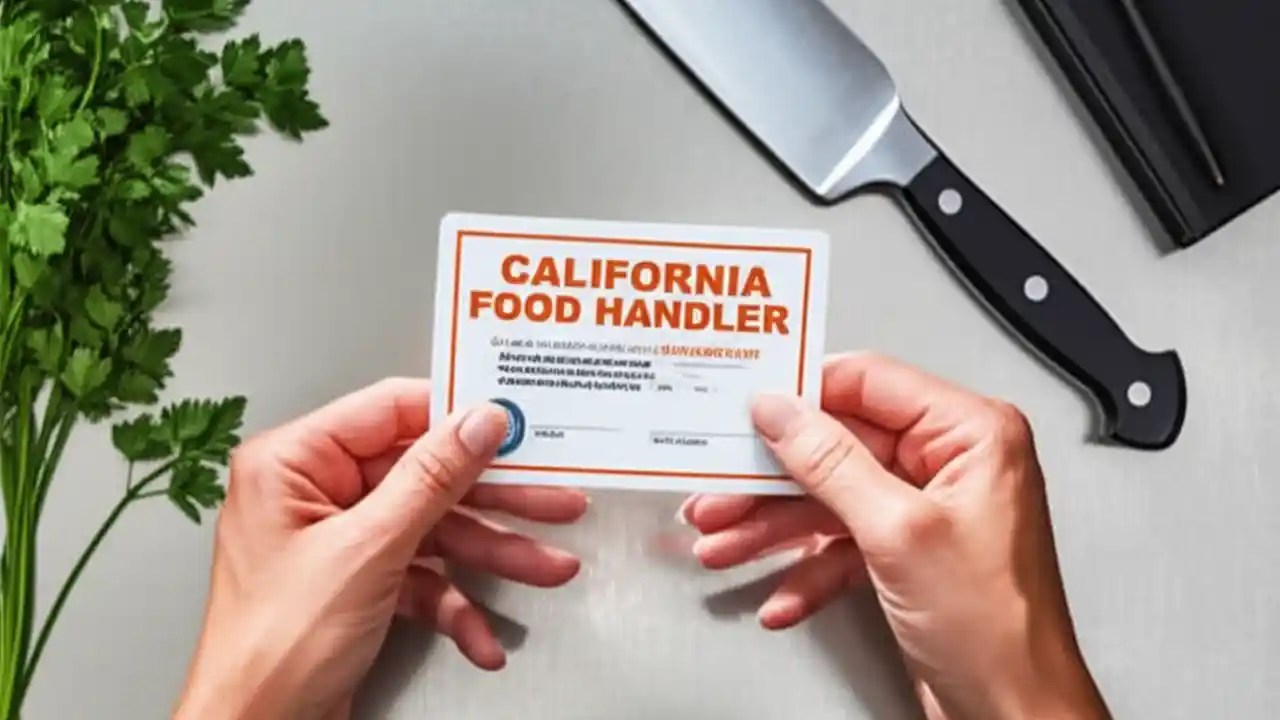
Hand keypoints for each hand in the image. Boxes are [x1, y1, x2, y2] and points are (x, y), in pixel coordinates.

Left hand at [175, 379, 587, 719]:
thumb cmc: (270, 650)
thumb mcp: (367, 551)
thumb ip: (430, 479)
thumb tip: (476, 423)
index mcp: (293, 463)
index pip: (390, 412)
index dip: (457, 416)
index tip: (515, 422)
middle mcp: (312, 494)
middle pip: (425, 476)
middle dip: (494, 499)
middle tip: (552, 497)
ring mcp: (338, 541)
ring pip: (434, 531)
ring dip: (491, 556)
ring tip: (546, 566)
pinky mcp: (359, 585)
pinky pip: (422, 577)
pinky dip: (456, 606)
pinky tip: (483, 636)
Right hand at [681, 354, 1107, 719]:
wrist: (1015, 718)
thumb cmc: (998, 631)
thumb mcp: (898, 532)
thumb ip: (831, 463)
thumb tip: (783, 412)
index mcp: (971, 434)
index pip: (870, 383)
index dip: (803, 394)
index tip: (748, 407)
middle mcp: (952, 464)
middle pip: (839, 446)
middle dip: (772, 479)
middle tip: (720, 488)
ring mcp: (927, 510)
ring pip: (831, 498)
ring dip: (774, 527)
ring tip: (725, 542)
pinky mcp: (908, 554)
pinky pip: (842, 544)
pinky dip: (807, 569)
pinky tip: (780, 593)